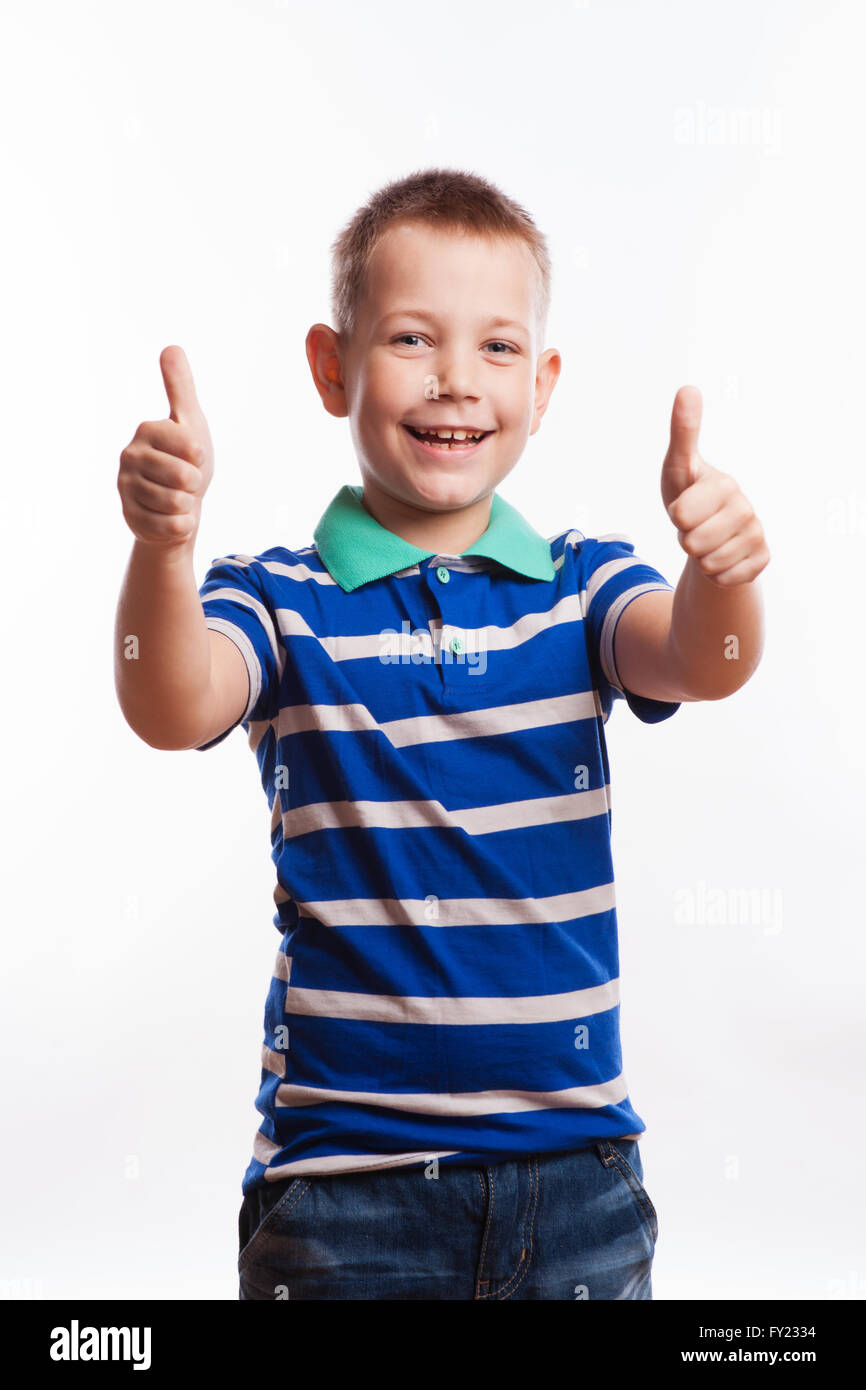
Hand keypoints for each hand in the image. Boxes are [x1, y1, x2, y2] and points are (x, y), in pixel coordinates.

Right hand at [117, 346, 214, 550]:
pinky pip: (169, 527)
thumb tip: (171, 346)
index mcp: (147, 430)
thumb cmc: (188, 460)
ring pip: (175, 503)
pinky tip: (174, 516)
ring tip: (179, 498)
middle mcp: (130, 456)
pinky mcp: (130, 517)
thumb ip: (181, 387)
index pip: (191, 447)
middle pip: (183, 478)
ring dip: (187, 505)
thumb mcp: (191, 422)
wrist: (179, 505)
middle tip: (187, 481)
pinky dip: (180, 525)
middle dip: (195, 483)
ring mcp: (126, 488)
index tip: (194, 456)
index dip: (201, 457)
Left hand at [661, 385, 769, 586]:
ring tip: (706, 539)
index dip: (676, 515)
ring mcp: (755, 535)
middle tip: (694, 526)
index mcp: (725, 484)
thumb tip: (688, 388)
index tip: (686, 504)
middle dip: (685, 538)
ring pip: (708, 563)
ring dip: (699, 556)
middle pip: (692, 543)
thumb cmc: (689, 494)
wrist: (709, 532)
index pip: (682, 515)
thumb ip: (682, 432)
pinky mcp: (761, 560)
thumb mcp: (678, 466)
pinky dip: (715, 574)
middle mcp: (746, 509)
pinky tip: (721, 556)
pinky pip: (724, 578)